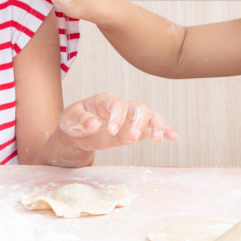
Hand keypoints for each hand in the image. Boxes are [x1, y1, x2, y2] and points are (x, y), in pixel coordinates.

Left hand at [58, 93, 176, 150]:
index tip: (110, 132)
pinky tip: (172, 137)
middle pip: (139, 107)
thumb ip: (80, 120)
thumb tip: (93, 124)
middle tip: (132, 139)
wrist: (77, 133)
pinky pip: (153, 127)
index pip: (118, 103)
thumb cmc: (72, 122)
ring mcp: (130, 118)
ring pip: (150, 115)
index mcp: (105, 101)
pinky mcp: (135, 130)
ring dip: (156, 126)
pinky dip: (164, 130)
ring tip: (157, 140)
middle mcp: (121, 107)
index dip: (117, 116)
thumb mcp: (69, 120)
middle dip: (140, 122)